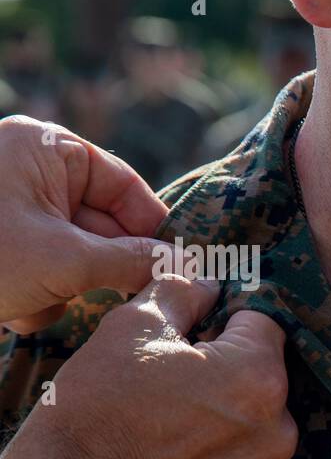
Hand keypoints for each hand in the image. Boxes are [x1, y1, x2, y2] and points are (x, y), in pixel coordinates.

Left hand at [0, 116, 166, 333]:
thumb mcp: (64, 261)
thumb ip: (132, 261)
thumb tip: (184, 266)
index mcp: (44, 148)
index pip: (124, 184)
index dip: (152, 228)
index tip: (176, 267)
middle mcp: (28, 171)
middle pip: (100, 223)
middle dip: (99, 269)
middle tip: (117, 300)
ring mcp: (9, 209)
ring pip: (73, 253)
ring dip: (65, 289)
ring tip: (38, 302)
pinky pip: (42, 267)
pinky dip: (37, 296)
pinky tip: (15, 310)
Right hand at [12, 274, 298, 458]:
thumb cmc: (100, 406)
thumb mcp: (133, 326)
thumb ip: (182, 291)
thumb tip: (207, 282)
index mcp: (260, 377)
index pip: (262, 322)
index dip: (224, 318)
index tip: (192, 330)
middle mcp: (278, 428)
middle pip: (263, 374)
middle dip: (227, 366)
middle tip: (172, 375)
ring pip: (254, 418)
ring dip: (224, 409)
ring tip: (169, 414)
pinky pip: (239, 458)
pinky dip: (215, 449)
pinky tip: (173, 448)